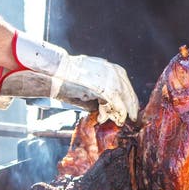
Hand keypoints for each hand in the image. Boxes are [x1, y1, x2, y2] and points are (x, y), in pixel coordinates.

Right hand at [0, 33, 138, 125]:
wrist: (56, 74)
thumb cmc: (69, 79)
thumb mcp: (91, 82)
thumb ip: (103, 93)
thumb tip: (110, 108)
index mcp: (112, 68)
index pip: (127, 86)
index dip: (129, 99)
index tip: (132, 109)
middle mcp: (114, 72)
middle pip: (129, 93)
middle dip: (131, 108)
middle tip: (132, 119)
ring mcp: (110, 80)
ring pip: (124, 100)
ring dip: (122, 113)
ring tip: (119, 121)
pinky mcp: (104, 89)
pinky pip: (115, 105)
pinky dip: (112, 114)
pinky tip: (105, 118)